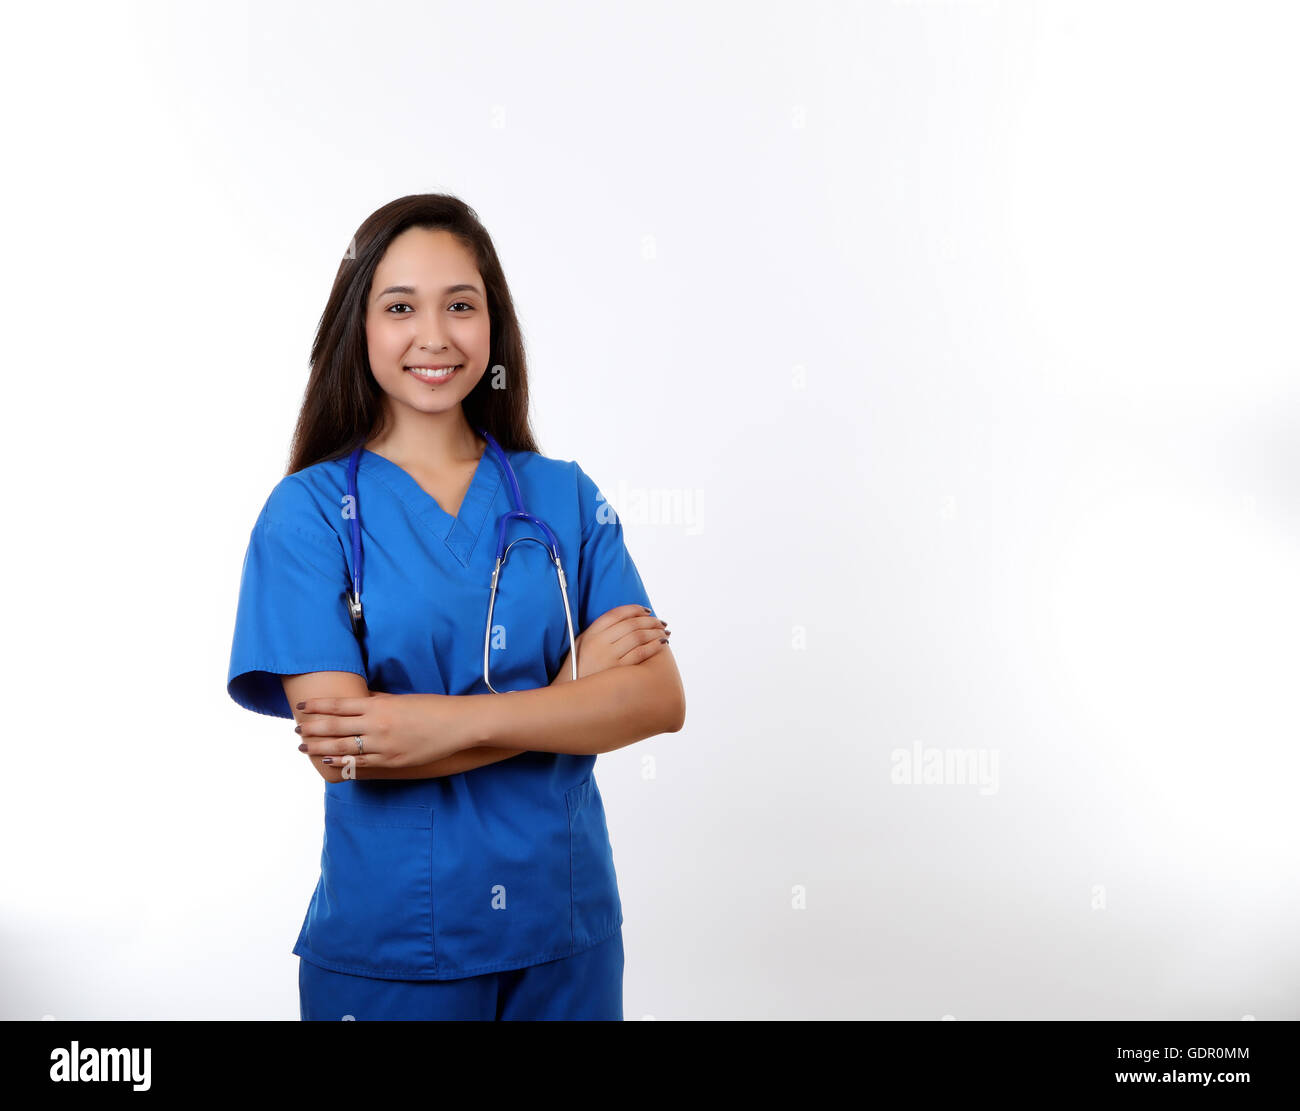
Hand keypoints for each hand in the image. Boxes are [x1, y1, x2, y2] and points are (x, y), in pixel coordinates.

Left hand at [294, 690, 478, 773]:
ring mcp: (383, 745)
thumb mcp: (401, 699)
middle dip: (312, 729)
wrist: (457, 725)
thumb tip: (355, 700)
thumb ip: (377, 701)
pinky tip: (329, 760)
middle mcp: (377, 725)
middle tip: (297, 730)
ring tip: (304, 746)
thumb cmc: (432, 707)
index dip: (318, 707)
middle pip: (335, 727)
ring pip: (343, 747)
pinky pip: (360, 763)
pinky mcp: (392, 761)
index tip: (302, 708)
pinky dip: (342, 762)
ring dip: (320, 747)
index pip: (339, 705)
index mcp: (379, 705)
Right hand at [553, 604, 670, 683]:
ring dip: (655, 631)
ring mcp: (608, 657)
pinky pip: (640, 653)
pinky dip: (654, 646)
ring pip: (638, 636)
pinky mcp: (617, 671)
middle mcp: (598, 643)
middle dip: (650, 621)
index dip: (635, 609)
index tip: (647, 610)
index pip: (616, 614)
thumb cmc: (579, 670)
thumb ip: (598, 631)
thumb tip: (626, 620)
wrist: (571, 698)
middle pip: (631, 624)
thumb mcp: (581, 645)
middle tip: (661, 622)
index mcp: (590, 633)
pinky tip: (662, 643)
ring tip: (665, 632)